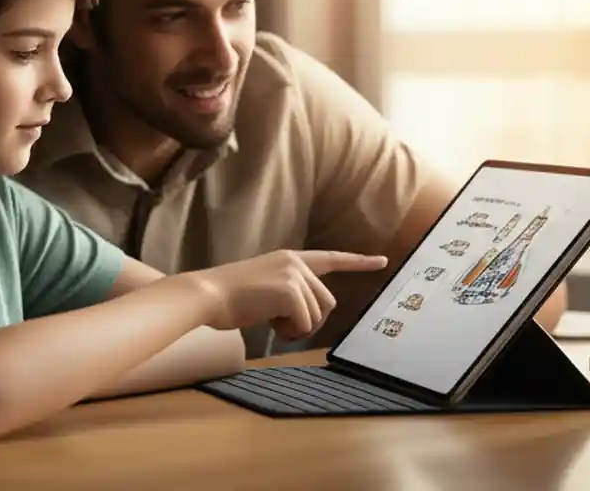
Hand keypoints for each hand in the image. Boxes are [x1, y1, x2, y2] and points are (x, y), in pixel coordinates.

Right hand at [191, 250, 387, 339]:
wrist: (207, 294)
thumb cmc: (228, 297)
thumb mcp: (265, 288)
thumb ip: (290, 293)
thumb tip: (308, 315)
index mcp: (289, 259)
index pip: (331, 259)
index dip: (358, 262)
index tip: (381, 261)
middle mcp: (295, 263)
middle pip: (328, 303)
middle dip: (310, 321)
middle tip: (281, 326)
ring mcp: (294, 276)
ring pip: (318, 315)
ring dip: (297, 328)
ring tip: (270, 322)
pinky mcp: (290, 291)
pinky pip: (304, 323)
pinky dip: (289, 332)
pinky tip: (268, 323)